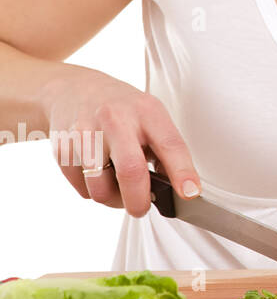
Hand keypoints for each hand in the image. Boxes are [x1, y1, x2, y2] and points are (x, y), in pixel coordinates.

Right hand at [36, 66, 199, 217]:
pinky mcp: (64, 149)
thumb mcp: (149, 115)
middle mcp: (116, 119)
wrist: (73, 90)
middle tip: (142, 208)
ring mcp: (86, 133)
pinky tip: (97, 174)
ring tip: (118, 188)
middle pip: (131, 171)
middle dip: (138, 201)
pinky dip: (92, 191)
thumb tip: (176, 188)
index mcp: (147, 111)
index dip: (182, 172)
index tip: (190, 193)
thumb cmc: (121, 109)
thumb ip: (162, 148)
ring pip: (100, 188)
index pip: (170, 144)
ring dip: (113, 200)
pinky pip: (81, 188)